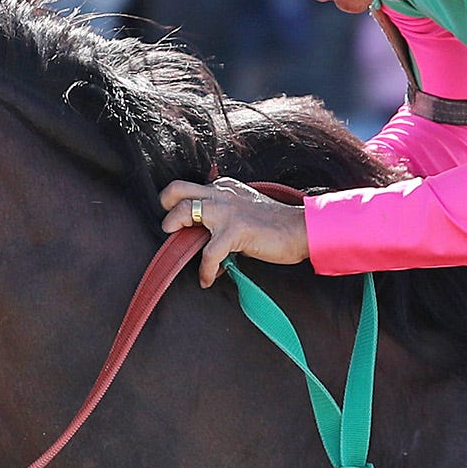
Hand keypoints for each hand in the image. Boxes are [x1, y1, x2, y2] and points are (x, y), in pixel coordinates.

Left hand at [160, 179, 308, 286]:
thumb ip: (226, 213)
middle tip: (170, 228)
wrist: (300, 230)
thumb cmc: (276, 224)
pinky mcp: (235, 230)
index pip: (192, 189)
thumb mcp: (246, 207)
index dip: (182, 206)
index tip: (184, 225)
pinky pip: (208, 253)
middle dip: (166, 207)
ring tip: (180, 254)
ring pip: (184, 212)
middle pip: (178, 189)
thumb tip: (209, 238)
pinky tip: (208, 280)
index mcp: (224, 188)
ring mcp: (227, 211)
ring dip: (176, 233)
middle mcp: (222, 194)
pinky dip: (205, 270)